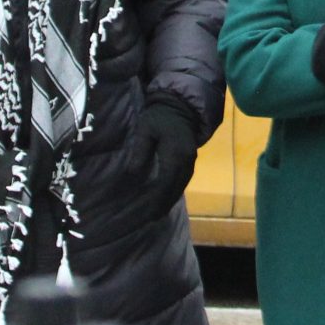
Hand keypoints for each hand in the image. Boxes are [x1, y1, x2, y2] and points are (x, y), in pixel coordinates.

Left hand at [138, 99, 201, 214]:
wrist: (180, 105)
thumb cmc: (159, 116)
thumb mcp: (145, 129)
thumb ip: (140, 150)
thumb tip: (133, 173)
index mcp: (175, 153)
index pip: (165, 183)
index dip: (156, 200)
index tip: (146, 213)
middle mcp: (186, 160)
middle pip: (175, 189)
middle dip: (163, 205)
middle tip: (150, 219)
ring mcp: (191, 160)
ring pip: (181, 186)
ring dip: (169, 201)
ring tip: (157, 214)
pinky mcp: (191, 160)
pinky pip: (184, 181)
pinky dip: (175, 192)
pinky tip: (167, 199)